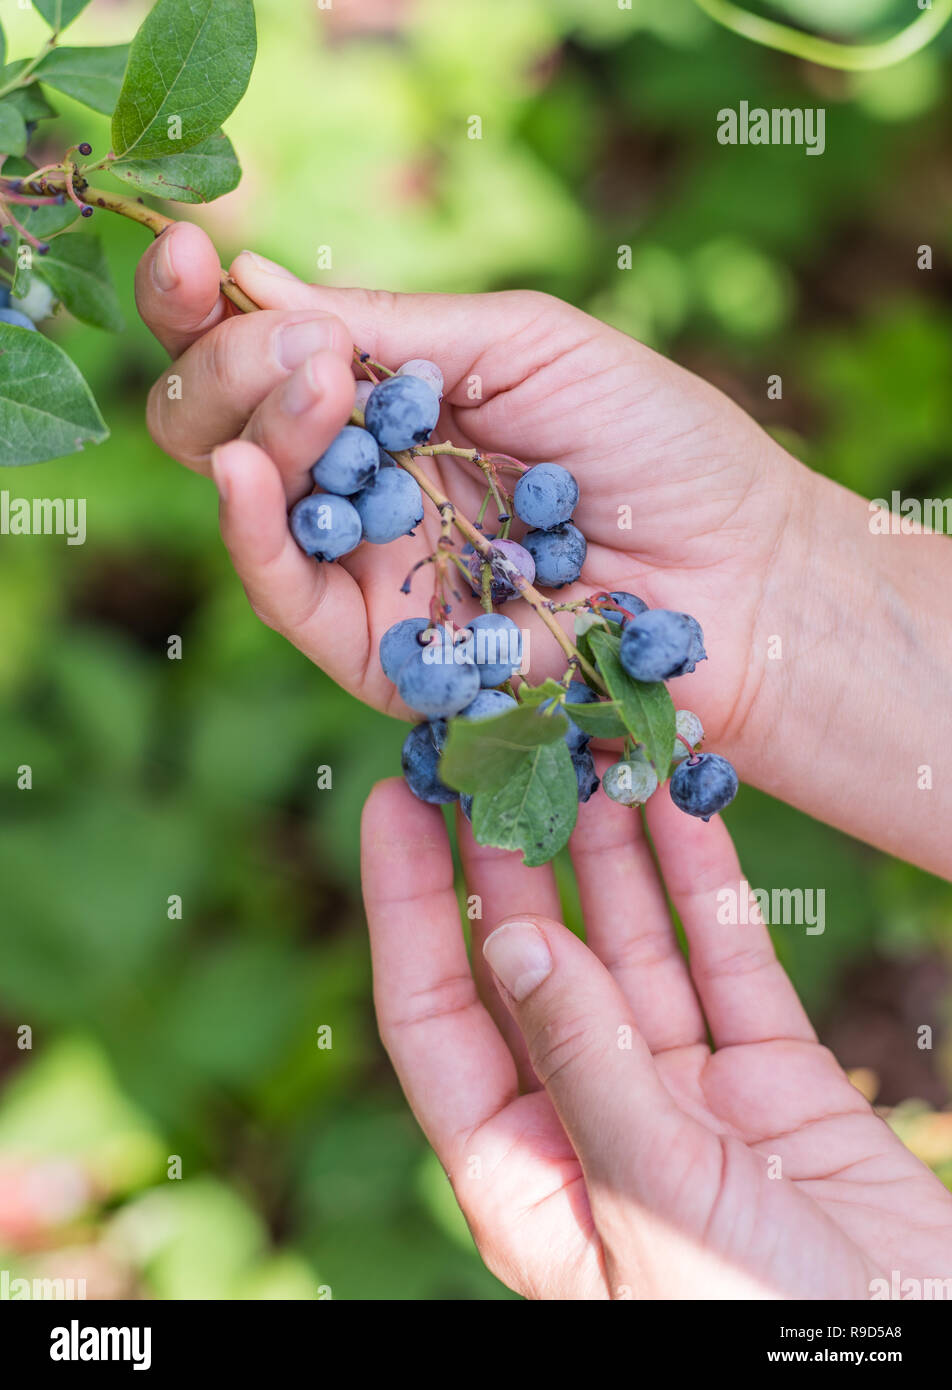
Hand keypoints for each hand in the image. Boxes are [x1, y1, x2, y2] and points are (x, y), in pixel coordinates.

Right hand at [136, 225, 951, 878]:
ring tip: (315, 389)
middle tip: (308, 352)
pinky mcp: (382, 652)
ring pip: (245, 501)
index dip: (201, 301)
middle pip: (224, 422)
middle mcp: (362, 478)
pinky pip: (288, 598)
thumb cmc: (656, 445)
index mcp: (389, 397)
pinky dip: (253, 535)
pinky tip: (252, 474)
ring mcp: (366, 566)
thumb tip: (253, 281)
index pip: (261, 348)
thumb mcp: (526, 344)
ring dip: (254, 431)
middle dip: (228, 368)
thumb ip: (395, 327)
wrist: (741, 572)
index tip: (187, 254)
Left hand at [360, 770, 951, 1298]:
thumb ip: (586, 1063)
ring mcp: (683, 1095)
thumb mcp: (653, 1201)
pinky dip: (706, 882)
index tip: (399, 801)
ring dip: (609, 848)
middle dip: (511, 854)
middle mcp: (590, 1122)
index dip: (408, 905)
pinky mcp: (771, 1077)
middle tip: (496, 748)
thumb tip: (512, 941)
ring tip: (587, 749)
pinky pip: (727, 959)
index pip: (436, 1018)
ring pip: (630, 945)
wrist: (924, 1362)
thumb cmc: (760, 1330)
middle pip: (530, 962)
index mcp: (525, 1176)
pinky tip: (683, 805)